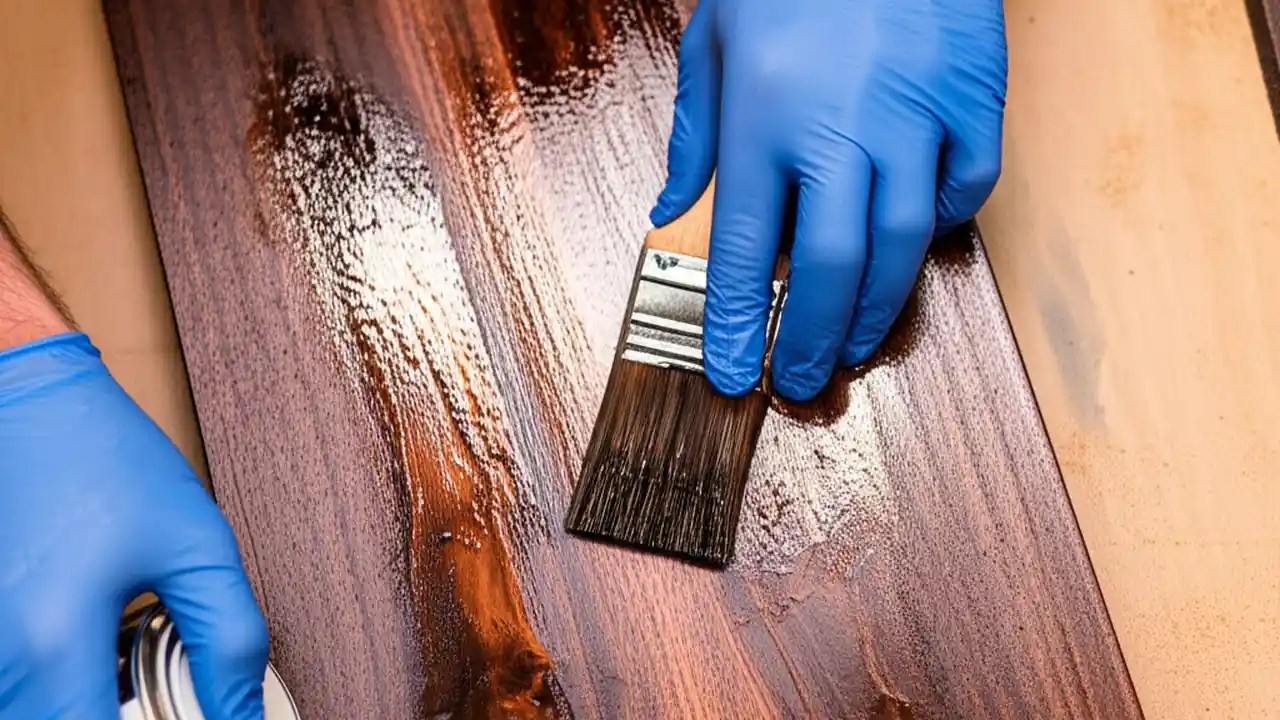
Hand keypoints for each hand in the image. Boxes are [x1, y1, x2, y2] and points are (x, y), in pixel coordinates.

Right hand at [0, 333, 268, 719]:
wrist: (32, 406)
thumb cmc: (106, 460)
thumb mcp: (196, 544)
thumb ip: (227, 639)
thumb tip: (245, 716)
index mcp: (54, 642)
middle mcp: (4, 659)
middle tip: (176, 698)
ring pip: (43, 716)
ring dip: (97, 710)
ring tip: (139, 671)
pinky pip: (27, 694)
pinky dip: (70, 695)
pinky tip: (105, 666)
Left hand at [652, 0, 1006, 399]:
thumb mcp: (714, 40)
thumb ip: (694, 131)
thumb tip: (671, 206)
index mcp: (764, 118)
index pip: (745, 251)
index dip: (737, 325)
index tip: (734, 372)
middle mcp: (840, 128)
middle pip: (834, 268)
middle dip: (813, 339)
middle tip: (801, 379)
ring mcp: (916, 114)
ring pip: (905, 245)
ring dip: (879, 311)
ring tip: (854, 346)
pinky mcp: (973, 96)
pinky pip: (968, 188)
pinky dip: (944, 226)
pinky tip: (916, 245)